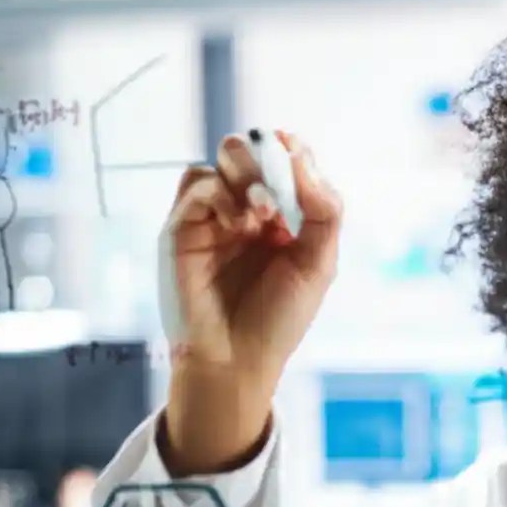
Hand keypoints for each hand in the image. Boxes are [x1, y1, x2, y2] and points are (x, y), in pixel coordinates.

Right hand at [157, 131, 341, 473]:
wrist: (237, 359)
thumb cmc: (280, 317)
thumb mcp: (319, 263)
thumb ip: (324, 210)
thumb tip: (303, 155)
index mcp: (283, 218)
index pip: (287, 163)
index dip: (293, 150)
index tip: (297, 148)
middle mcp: (247, 211)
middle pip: (251, 150)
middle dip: (267, 157)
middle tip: (279, 191)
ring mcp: (215, 217)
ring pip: (223, 157)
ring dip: (247, 173)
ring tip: (262, 213)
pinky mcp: (183, 227)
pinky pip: (196, 182)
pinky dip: (220, 192)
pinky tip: (236, 222)